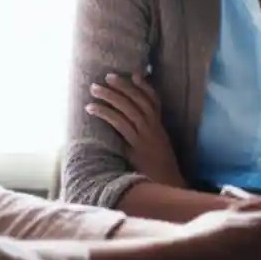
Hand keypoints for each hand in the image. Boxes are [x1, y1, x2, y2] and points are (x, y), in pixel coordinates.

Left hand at [88, 72, 185, 186]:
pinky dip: (105, 113)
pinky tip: (93, 108)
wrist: (167, 185)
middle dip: (123, 86)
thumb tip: (125, 129)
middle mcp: (154, 128)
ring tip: (95, 88)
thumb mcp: (155, 150)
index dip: (145, 86)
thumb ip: (144, 138)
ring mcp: (146, 136)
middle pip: (139, 101)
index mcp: (160, 128)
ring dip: (110, 96)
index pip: (154, 101)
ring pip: (128, 109)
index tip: (136, 74)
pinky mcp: (136, 145)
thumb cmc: (158, 171)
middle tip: (108, 76)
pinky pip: (119, 124)